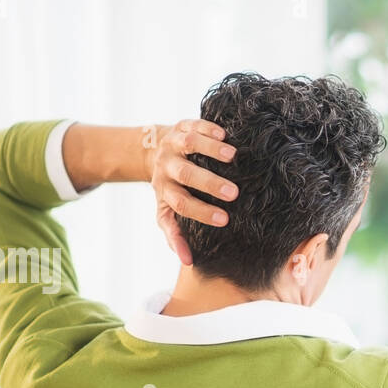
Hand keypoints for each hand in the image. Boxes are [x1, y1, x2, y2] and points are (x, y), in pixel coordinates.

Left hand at [147, 119, 238, 264]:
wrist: (153, 152)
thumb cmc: (170, 188)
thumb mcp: (166, 212)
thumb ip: (174, 235)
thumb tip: (188, 262)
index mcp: (165, 190)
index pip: (181, 204)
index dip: (200, 212)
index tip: (224, 220)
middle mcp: (168, 167)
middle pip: (185, 175)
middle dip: (209, 183)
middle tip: (233, 193)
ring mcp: (174, 145)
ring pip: (189, 144)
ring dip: (211, 150)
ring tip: (234, 157)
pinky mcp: (183, 126)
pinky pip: (194, 125)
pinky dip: (209, 129)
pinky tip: (226, 135)